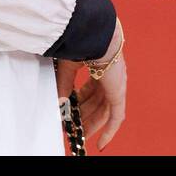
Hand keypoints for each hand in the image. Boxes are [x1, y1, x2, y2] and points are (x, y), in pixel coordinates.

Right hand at [54, 19, 125, 151]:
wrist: (92, 32)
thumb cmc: (81, 40)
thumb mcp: (67, 66)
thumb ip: (63, 85)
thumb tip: (57, 104)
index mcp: (99, 67)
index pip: (90, 90)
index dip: (79, 103)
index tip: (69, 113)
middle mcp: (110, 78)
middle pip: (97, 103)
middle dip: (83, 117)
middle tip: (72, 129)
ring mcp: (116, 86)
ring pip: (104, 112)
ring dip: (91, 125)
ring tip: (79, 136)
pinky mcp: (118, 93)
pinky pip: (116, 117)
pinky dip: (109, 131)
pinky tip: (101, 143)